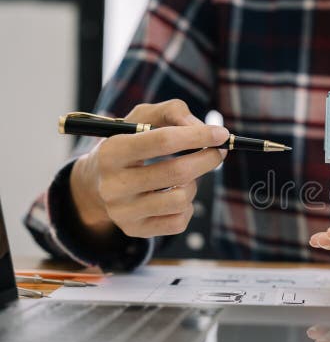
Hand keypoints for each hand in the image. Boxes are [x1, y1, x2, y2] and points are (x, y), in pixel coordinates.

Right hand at [69, 99, 228, 238]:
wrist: (95, 183)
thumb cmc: (129, 144)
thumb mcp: (141, 118)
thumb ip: (172, 112)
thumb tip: (201, 128)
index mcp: (112, 152)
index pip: (163, 141)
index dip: (198, 136)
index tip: (222, 134)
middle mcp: (113, 185)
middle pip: (177, 173)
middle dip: (207, 159)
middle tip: (218, 152)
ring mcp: (122, 211)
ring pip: (181, 199)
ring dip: (194, 185)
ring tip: (184, 177)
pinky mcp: (134, 229)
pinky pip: (179, 222)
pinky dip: (187, 207)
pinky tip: (174, 196)